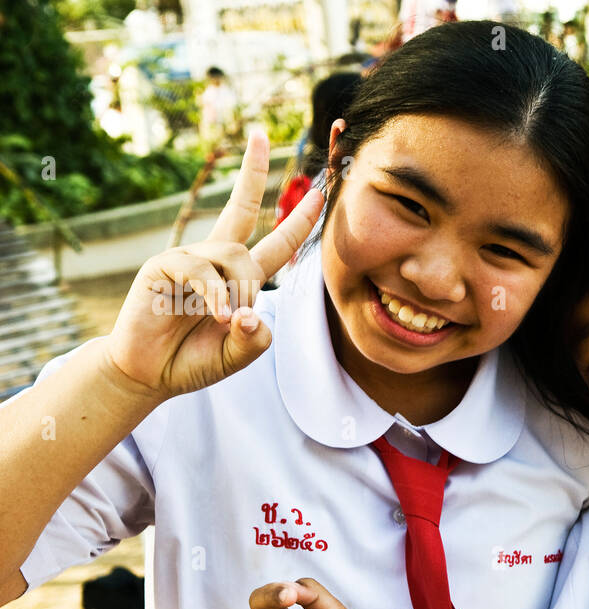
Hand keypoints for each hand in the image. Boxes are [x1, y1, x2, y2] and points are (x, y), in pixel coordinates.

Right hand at [105, 129, 323, 399]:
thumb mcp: (238, 354)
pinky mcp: (164, 266)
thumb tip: (249, 314)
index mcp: (239, 276)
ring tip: (227, 321)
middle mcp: (215, 260)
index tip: (319, 193)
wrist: (149, 374)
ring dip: (241, 290)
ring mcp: (189, 259)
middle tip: (263, 135)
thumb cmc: (194, 359)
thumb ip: (254, 338)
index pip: (275, 243)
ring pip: (236, 256)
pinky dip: (217, 295)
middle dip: (252, 172)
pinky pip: (203, 271)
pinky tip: (218, 315)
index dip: (297, 220)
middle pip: (238, 207)